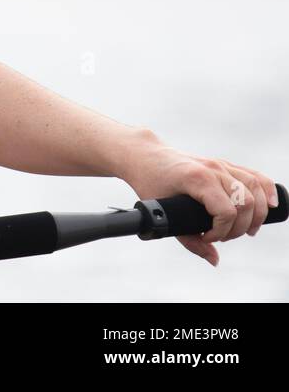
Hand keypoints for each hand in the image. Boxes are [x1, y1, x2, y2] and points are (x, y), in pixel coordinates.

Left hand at [121, 141, 278, 266]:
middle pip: (247, 202)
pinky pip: (253, 176)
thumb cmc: (150, 182)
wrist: (144, 156)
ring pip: (255, 187)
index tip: (208, 238)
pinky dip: (267, 190)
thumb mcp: (162, 212)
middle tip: (223, 237)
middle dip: (240, 227)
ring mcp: (220, 164)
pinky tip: (272, 204)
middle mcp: (213, 169)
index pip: (226, 211)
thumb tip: (214, 259)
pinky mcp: (224, 164)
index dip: (222, 232)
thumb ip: (189, 239)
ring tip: (247, 230)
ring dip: (258, 213)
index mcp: (197, 179)